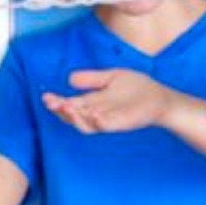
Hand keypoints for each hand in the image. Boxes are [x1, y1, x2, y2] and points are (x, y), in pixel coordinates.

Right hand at [42, 69, 175, 135]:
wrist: (159, 97)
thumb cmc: (136, 88)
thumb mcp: (111, 77)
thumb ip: (91, 79)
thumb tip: (69, 78)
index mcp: (92, 103)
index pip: (69, 105)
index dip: (56, 103)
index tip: (46, 96)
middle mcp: (97, 114)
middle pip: (73, 117)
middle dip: (61, 111)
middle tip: (52, 102)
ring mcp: (109, 120)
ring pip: (86, 125)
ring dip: (75, 118)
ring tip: (66, 107)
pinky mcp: (122, 123)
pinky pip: (107, 126)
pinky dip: (98, 121)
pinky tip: (93, 113)